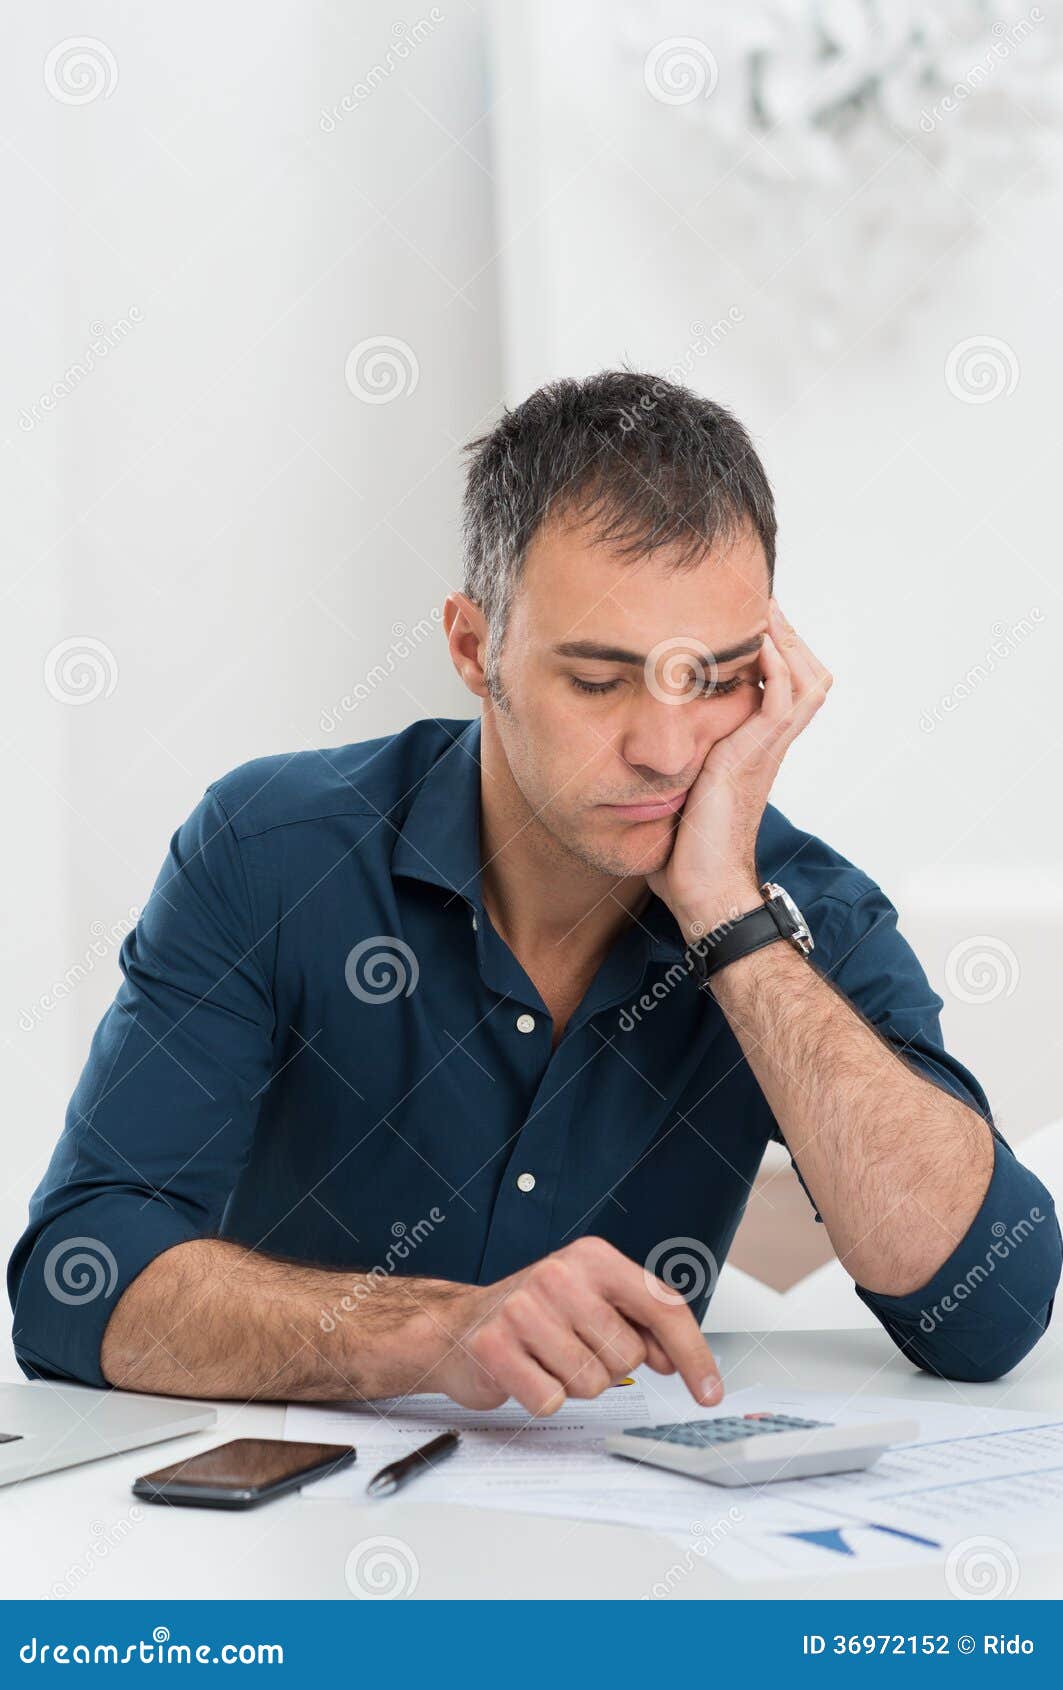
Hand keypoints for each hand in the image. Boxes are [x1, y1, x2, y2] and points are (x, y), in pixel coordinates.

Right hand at [424, 1236, 722, 1417]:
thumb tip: (673, 1358)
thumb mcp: (591, 1301)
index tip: (709, 1392)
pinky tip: (525, 1373)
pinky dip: (542, 1398)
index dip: (693, 1355)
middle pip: (628, 1357)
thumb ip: (638, 1322)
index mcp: (593, 1257)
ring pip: (592, 1383)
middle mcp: (560, 1275)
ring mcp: (524, 1309)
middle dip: (609, 1367)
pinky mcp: (495, 1346)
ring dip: (574, 1383)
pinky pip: (551, 1400)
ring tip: (547, 1358)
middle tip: (573, 1348)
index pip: (662, 1307)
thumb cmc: (534, 1315)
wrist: (456, 1325)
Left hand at [649, 598, 831, 938]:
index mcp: (755, 749)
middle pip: (808, 673)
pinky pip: (783, 700)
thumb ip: (667, 761)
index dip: (775, 650)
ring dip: (786, 640)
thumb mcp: (676, 789)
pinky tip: (755, 644)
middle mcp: (769, 745)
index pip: (786, 685)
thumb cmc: (684, 852)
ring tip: (760, 611)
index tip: (742, 617)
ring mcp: (767, 750)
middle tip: (757, 602)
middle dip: (788, 634)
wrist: (703, 891)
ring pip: (806, 679)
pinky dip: (774, 668)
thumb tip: (624, 742)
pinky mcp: (754, 758)